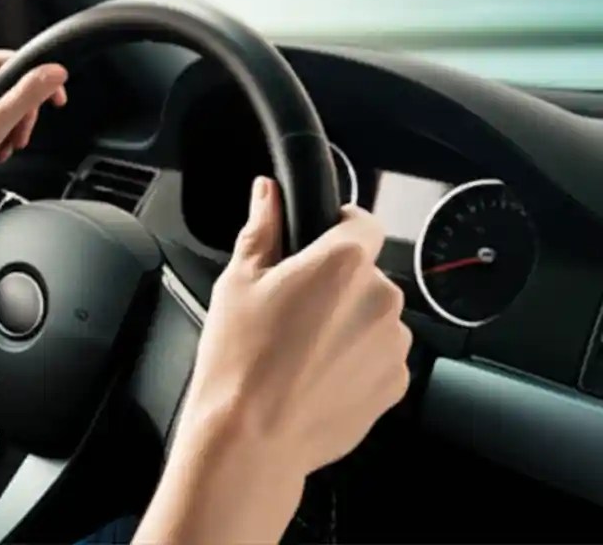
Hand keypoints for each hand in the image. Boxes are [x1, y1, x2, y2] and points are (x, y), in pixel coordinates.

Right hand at [138, 178, 409, 543]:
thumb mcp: (237, 282)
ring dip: (347, 323)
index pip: (362, 220)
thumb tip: (267, 192)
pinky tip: (314, 375)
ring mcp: (393, 344)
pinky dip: (354, 361)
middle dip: (334, 285)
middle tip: (290, 309)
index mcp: (342, 262)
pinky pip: (378, 356)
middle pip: (364, 273)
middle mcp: (380, 298)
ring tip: (300, 350)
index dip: (339, 227)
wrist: (251, 438)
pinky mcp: (395, 383)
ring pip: (371, 316)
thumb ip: (262, 228)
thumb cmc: (239, 362)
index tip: (318, 243)